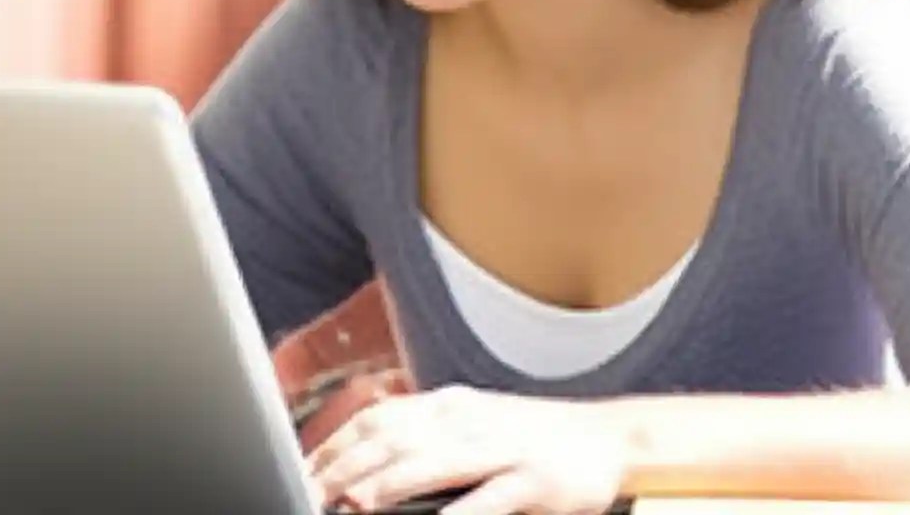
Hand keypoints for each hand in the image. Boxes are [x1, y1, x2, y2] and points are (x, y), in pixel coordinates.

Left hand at [306, 384, 629, 514]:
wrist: (608, 438)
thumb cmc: (533, 438)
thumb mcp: (472, 426)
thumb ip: (422, 439)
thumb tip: (364, 462)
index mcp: (448, 406)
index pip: (376, 418)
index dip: (334, 443)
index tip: (301, 469)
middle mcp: (468, 420)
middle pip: (392, 439)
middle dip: (345, 467)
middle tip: (310, 492)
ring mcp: (501, 447)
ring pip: (431, 462)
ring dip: (385, 484)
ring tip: (351, 503)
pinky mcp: (533, 479)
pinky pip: (488, 497)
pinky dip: (456, 512)